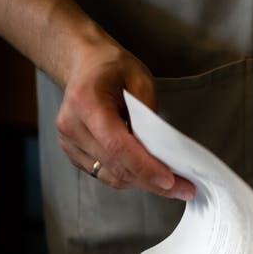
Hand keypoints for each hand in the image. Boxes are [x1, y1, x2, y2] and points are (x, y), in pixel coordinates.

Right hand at [55, 34, 194, 198]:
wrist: (84, 65)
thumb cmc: (112, 68)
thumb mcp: (140, 79)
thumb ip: (148, 115)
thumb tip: (160, 152)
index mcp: (86, 102)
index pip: (117, 145)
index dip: (144, 167)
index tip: (170, 181)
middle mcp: (72, 125)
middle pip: (115, 166)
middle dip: (151, 181)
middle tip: (183, 188)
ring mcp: (69, 142)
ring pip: (110, 176)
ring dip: (141, 182)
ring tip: (169, 184)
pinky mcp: (73, 153)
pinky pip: (104, 174)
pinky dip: (127, 177)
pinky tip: (146, 174)